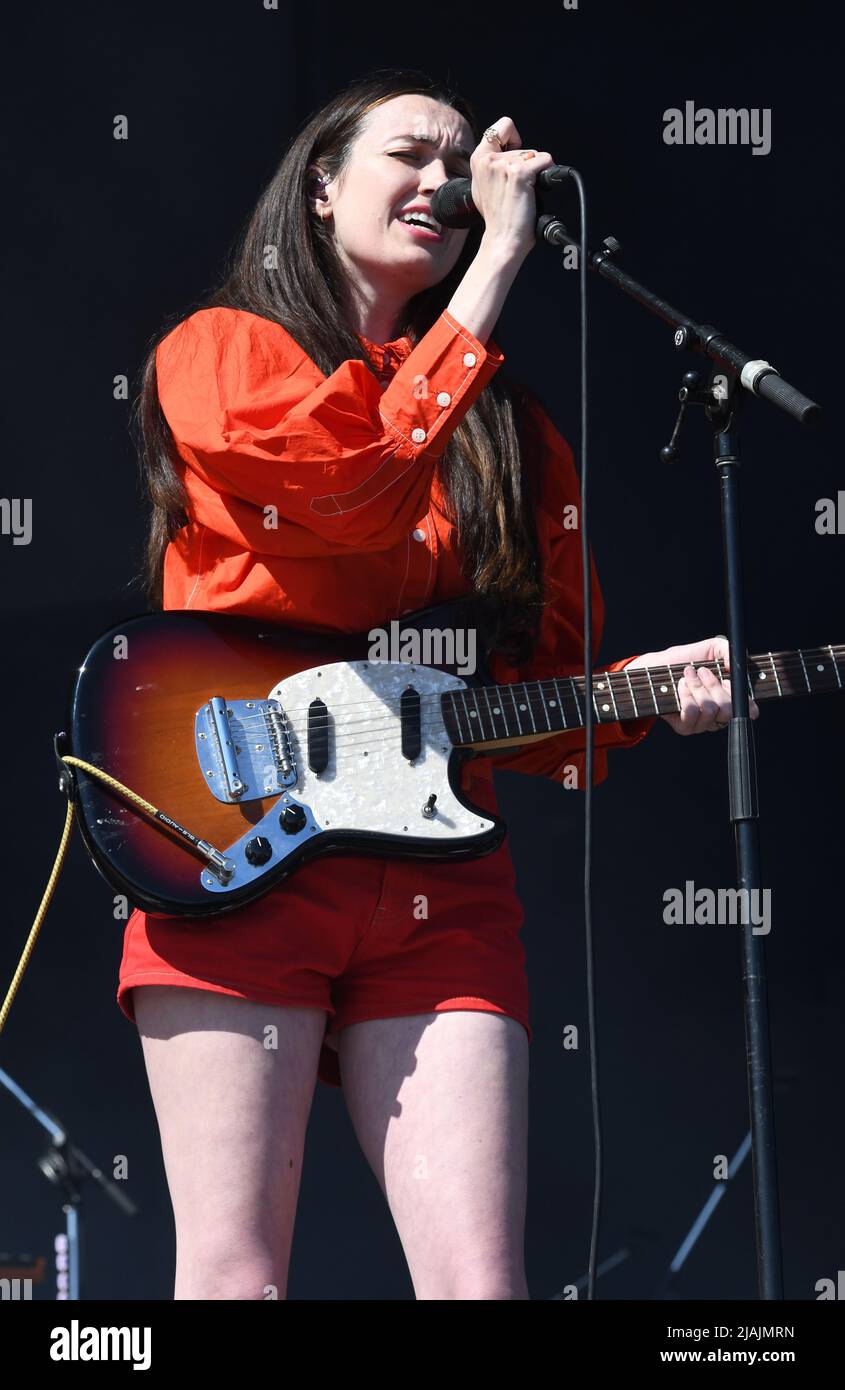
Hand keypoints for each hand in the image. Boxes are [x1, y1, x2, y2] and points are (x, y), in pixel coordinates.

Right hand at [469, 116, 553, 260]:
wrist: (503, 239)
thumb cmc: (498, 218)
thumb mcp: (484, 186)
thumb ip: (491, 167)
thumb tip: (507, 153)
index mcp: (478, 159)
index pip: (502, 126)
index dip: (513, 138)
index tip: (515, 156)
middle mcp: (488, 159)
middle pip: (522, 145)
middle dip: (525, 163)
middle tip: (517, 188)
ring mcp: (503, 165)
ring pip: (534, 155)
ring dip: (534, 172)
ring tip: (522, 193)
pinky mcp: (520, 174)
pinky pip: (545, 160)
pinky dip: (547, 173)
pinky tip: (534, 190)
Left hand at [624, 636, 759, 735]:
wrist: (655, 667)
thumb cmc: (682, 660)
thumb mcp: (709, 649)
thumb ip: (728, 650)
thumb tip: (735, 664)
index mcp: (728, 698)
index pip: (748, 710)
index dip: (749, 704)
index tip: (736, 688)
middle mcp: (717, 714)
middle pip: (728, 710)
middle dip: (715, 686)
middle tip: (702, 671)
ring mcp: (701, 723)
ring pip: (709, 710)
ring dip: (697, 687)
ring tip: (687, 675)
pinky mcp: (684, 727)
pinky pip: (691, 713)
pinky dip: (686, 695)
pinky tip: (680, 685)